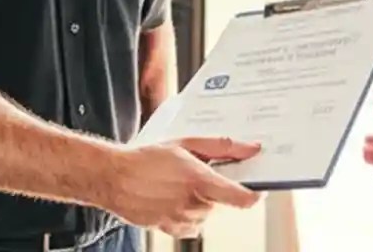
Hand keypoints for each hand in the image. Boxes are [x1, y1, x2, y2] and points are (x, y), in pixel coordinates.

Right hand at [104, 137, 262, 237]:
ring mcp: (182, 220)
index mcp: (200, 181)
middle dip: (218, 189)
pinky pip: (193, 224)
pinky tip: (173, 197)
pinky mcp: (172, 230)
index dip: (255, 194)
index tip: (258, 187)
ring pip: (208, 213)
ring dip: (202, 201)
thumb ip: (223, 147)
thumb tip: (251, 148)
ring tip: (179, 183)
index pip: (242, 199)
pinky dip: (190, 212)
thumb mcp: (186, 143)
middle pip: (223, 203)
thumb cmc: (147, 158)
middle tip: (199, 172)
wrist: (113, 178)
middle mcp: (193, 204)